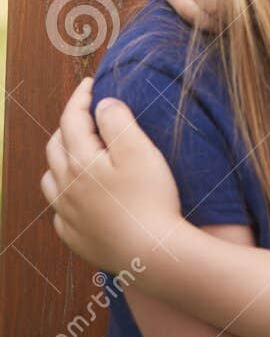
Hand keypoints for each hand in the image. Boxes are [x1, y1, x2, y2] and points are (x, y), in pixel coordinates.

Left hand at [41, 78, 182, 273]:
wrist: (151, 252)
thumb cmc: (149, 198)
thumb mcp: (138, 148)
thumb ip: (117, 119)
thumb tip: (102, 105)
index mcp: (80, 161)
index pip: (71, 118)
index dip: (80, 96)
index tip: (91, 83)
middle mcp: (66, 187)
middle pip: (55, 147)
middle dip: (69, 124)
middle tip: (88, 113)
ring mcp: (68, 215)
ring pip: (51, 179)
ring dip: (61, 159)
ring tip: (80, 152)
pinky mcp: (75, 237)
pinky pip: (60, 210)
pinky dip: (66, 193)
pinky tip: (81, 195)